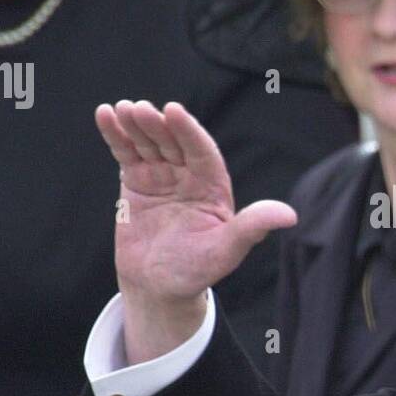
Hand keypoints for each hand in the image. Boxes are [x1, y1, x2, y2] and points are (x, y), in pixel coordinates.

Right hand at [95, 100, 296, 362]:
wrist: (160, 286)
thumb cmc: (197, 270)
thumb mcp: (227, 251)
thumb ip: (252, 229)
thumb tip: (291, 216)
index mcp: (213, 185)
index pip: (202, 151)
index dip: (188, 131)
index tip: (173, 110)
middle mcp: (189, 175)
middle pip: (173, 142)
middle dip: (157, 125)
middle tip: (140, 109)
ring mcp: (161, 175)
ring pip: (149, 143)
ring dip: (135, 124)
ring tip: (120, 108)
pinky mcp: (136, 180)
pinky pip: (126, 152)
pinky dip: (115, 134)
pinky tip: (105, 114)